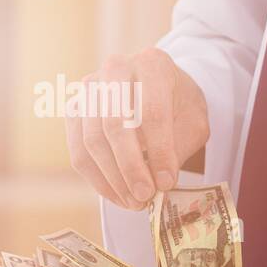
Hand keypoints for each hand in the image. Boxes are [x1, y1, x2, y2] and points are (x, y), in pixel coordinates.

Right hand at [65, 48, 209, 209]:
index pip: (151, 111)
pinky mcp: (74, 110)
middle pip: (115, 124)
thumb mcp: (193, 121)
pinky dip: (97, 180)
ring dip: (112, 178)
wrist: (158, 92)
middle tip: (145, 196)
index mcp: (152, 64)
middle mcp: (115, 68)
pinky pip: (78, 151)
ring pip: (92, 140)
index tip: (167, 183)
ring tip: (133, 202)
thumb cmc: (178, 107)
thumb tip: (158, 182)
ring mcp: (89, 88)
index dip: (159, 151)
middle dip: (130, 167)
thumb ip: (179, 146)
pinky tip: (117, 196)